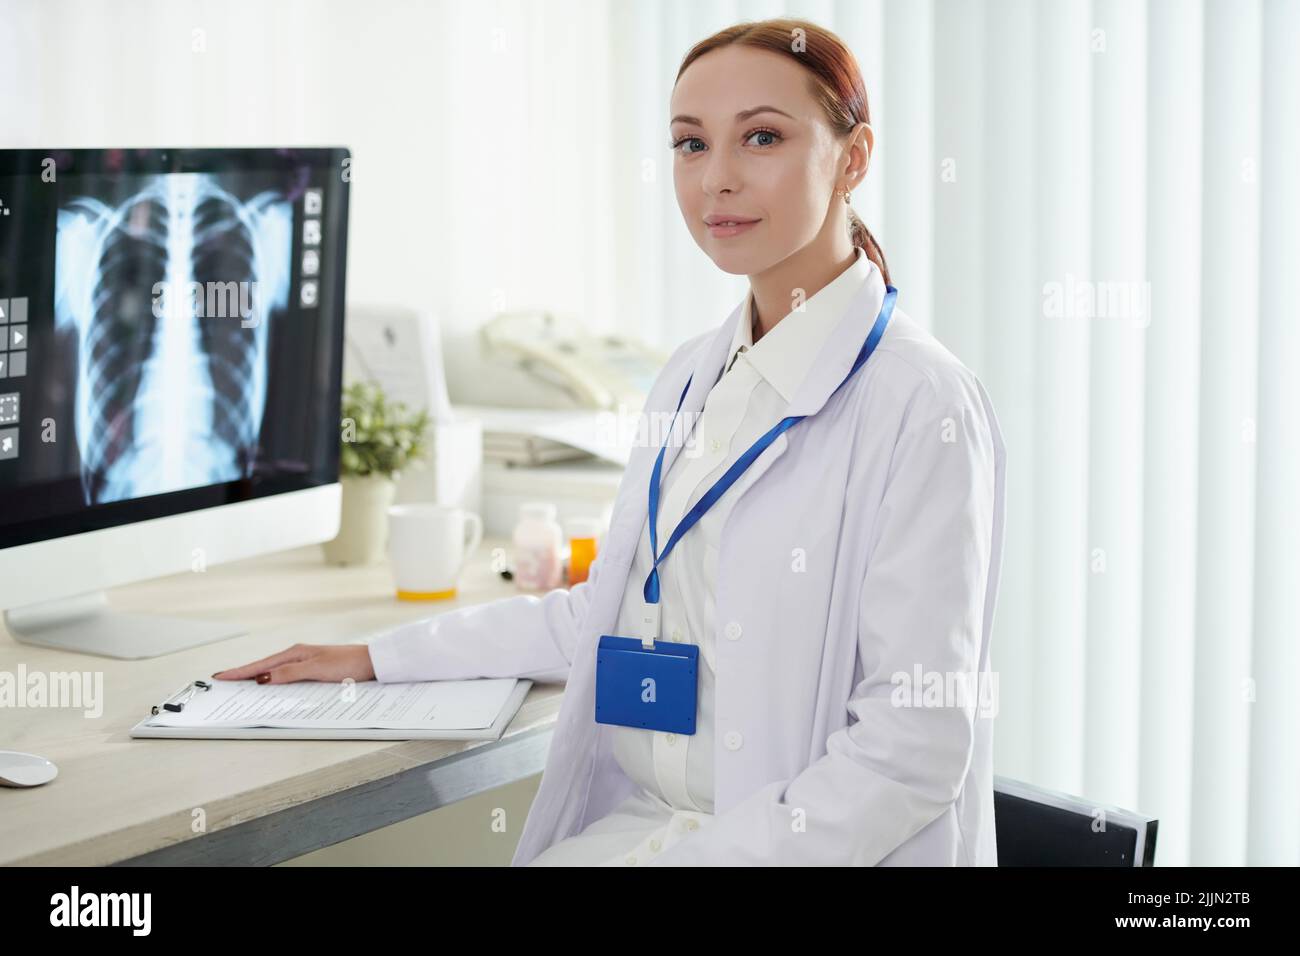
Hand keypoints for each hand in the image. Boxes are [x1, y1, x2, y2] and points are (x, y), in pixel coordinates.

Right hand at [211, 643, 376, 684]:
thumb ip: (289, 674)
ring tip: (238, 685)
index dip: (239, 672)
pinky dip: (274, 681)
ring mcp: (304, 663)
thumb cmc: (348, 663)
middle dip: (243, 675)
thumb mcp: (316, 669)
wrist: (372, 663)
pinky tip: (270, 687)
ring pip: (274, 673)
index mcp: (294, 653)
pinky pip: (286, 677)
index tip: (220, 676)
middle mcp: (297, 656)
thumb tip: (262, 679)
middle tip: (222, 681)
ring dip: (257, 678)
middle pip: (263, 668)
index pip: (260, 666)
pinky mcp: (313, 670)